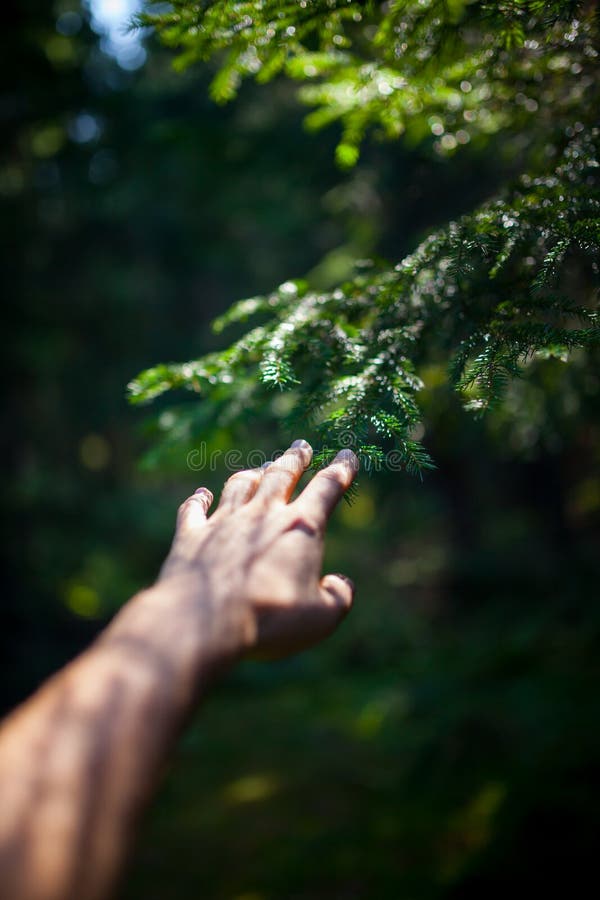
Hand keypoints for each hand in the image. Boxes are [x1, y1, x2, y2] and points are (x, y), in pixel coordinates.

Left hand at [158, 439, 358, 658]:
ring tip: (261, 467)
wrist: (203, 623)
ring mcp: (223, 521)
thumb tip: (340, 584)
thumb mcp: (322, 618)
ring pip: (240, 484)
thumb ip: (339, 597)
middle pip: (282, 475)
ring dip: (253, 473)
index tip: (348, 455)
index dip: (341, 470)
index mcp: (301, 526)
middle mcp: (262, 513)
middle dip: (295, 459)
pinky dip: (199, 500)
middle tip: (302, 446)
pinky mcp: (191, 536)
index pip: (327, 487)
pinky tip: (201, 495)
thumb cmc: (270, 620)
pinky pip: (194, 510)